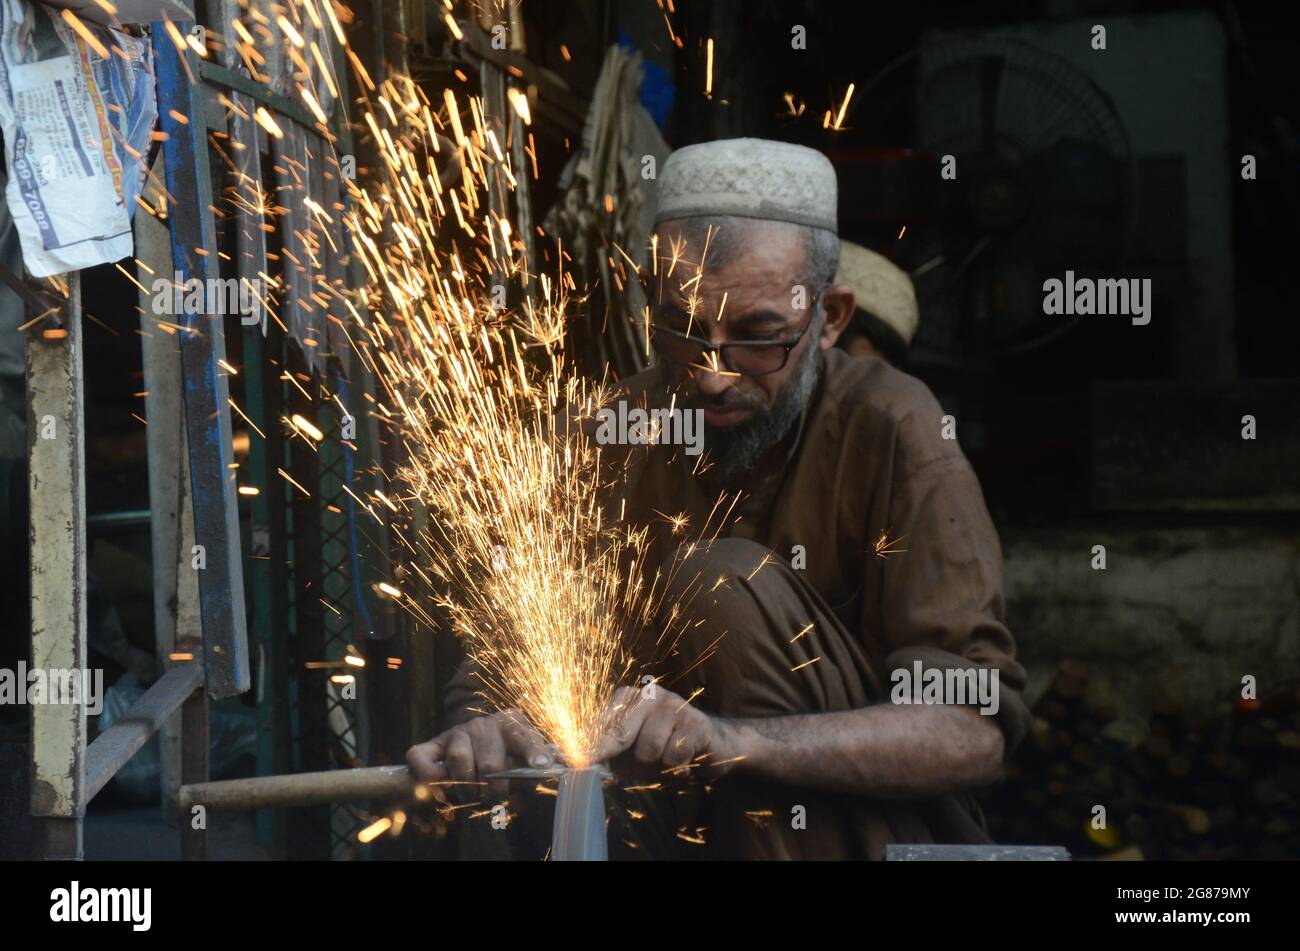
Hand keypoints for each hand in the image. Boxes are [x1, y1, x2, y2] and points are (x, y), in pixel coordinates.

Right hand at [406, 709, 550, 800]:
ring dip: (467, 787)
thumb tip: (542, 778)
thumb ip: (529, 772)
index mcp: (512, 724)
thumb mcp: (521, 758)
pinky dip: (427, 772)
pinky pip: (421, 755)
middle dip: (495, 790)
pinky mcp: (435, 743)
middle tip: (496, 802)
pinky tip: (439, 783)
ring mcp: (458, 733)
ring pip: (459, 760)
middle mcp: (484, 725)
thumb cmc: (504, 754)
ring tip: (473, 797)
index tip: (541, 766)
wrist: (478, 737)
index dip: (533, 752)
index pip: (524, 737)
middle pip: (491, 761)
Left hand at [594, 685, 743, 778]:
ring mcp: (674, 705)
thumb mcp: (635, 745)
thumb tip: (583, 762)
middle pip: (621, 733)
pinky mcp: (695, 722)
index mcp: (629, 697)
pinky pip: (673, 756)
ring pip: (648, 749)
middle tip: (615, 775)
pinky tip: (684, 760)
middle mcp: (649, 694)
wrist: (714, 743)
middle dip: (615, 758)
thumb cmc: (667, 744)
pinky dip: (676, 767)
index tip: (576, 764)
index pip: (602, 723)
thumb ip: (612, 749)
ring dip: (654, 765)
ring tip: (663, 763)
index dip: (590, 747)